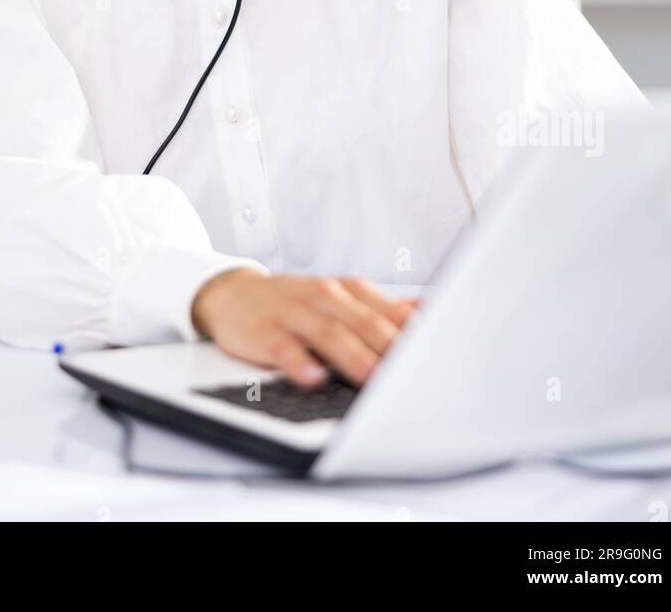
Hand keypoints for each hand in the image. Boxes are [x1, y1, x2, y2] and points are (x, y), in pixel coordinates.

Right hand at [190, 269, 422, 388]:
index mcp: (348, 291)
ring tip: (373, 378)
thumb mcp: (342, 299)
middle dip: (390, 348)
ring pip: (329, 333)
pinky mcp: (266, 331)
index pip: (388, 312)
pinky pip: (284, 348)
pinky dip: (300, 363)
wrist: (234, 293)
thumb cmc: (297, 303)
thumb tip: (430, 314)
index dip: (413, 335)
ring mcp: (294, 313)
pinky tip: (312, 377)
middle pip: (364, 322)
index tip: (436, 356)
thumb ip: (385, 310)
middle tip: (413, 373)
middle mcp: (325, 297)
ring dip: (354, 357)